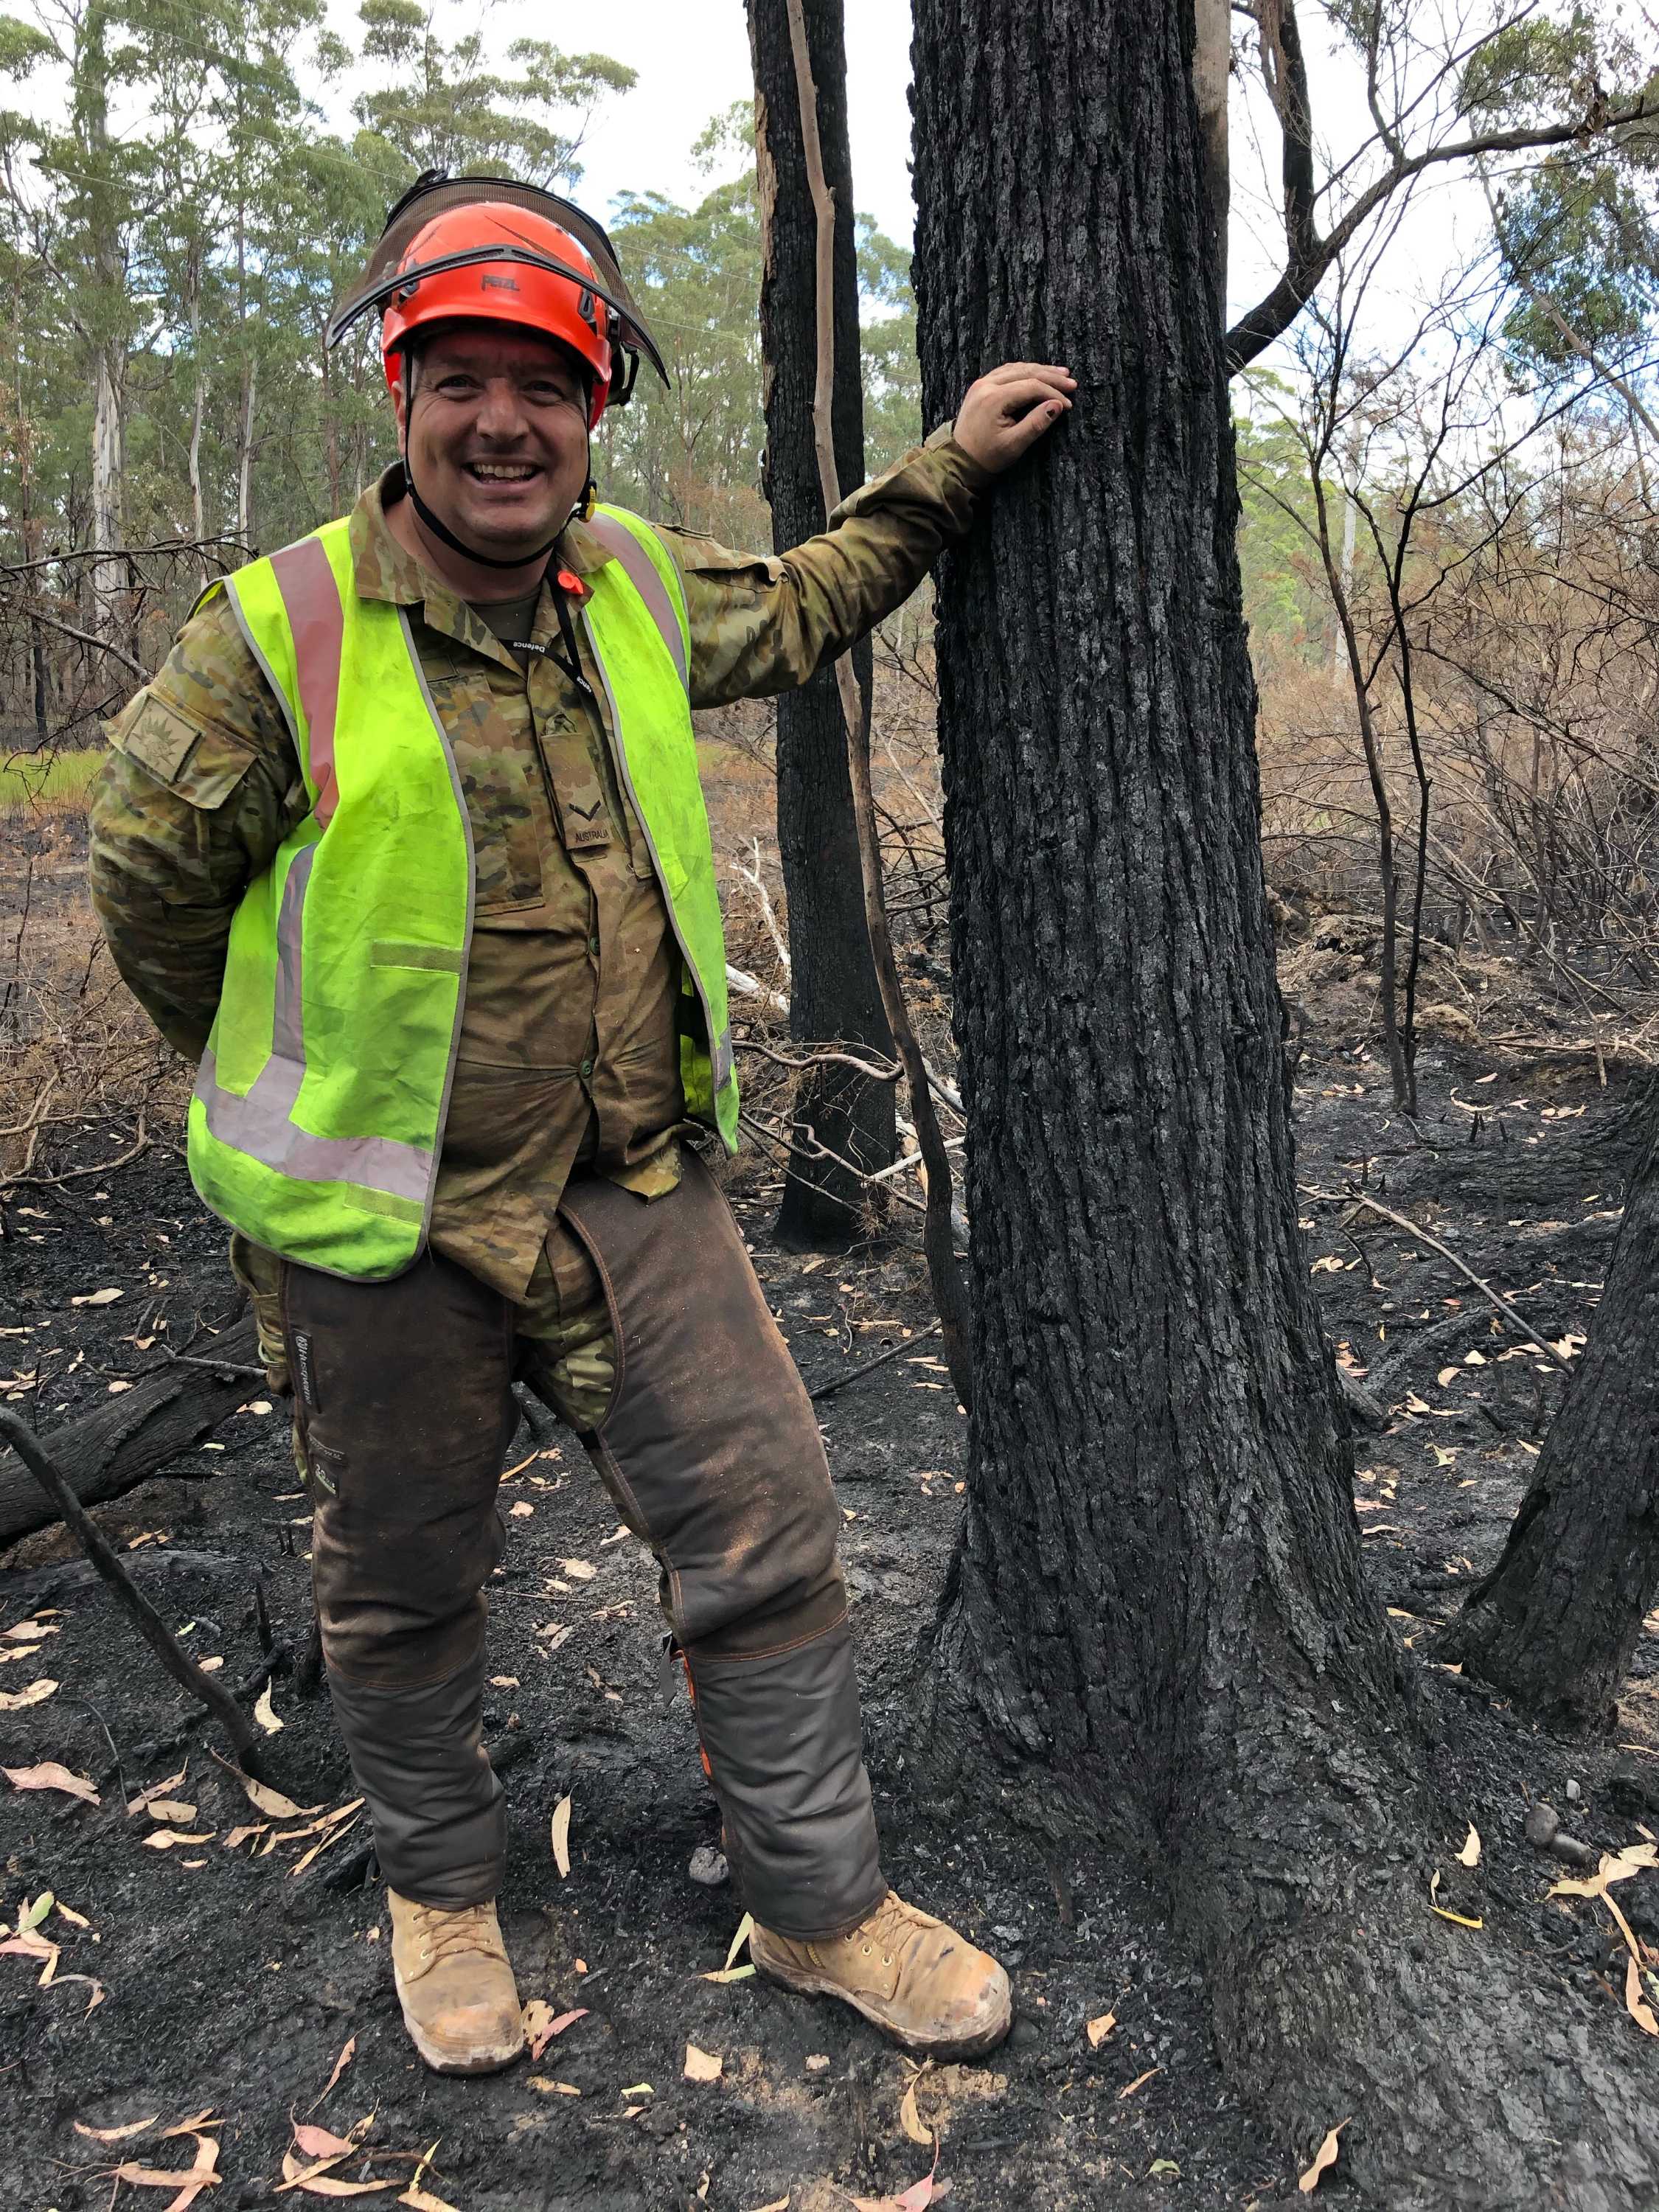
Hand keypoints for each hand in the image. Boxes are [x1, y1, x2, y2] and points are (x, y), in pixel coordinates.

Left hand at [951, 361, 1075, 473]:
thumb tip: (1058, 406)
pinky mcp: (981, 386)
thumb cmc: (987, 456)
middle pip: (1026, 372)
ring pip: (1017, 368)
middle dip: (1051, 377)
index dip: (1053, 394)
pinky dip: (1025, 371)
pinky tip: (1038, 373)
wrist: (960, 460)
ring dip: (1040, 370)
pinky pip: (1006, 371)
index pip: (1031, 387)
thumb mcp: (1014, 444)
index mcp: (993, 398)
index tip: (1068, 404)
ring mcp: (982, 383)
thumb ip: (1036, 424)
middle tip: (1071, 382)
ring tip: (1060, 374)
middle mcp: (986, 385)